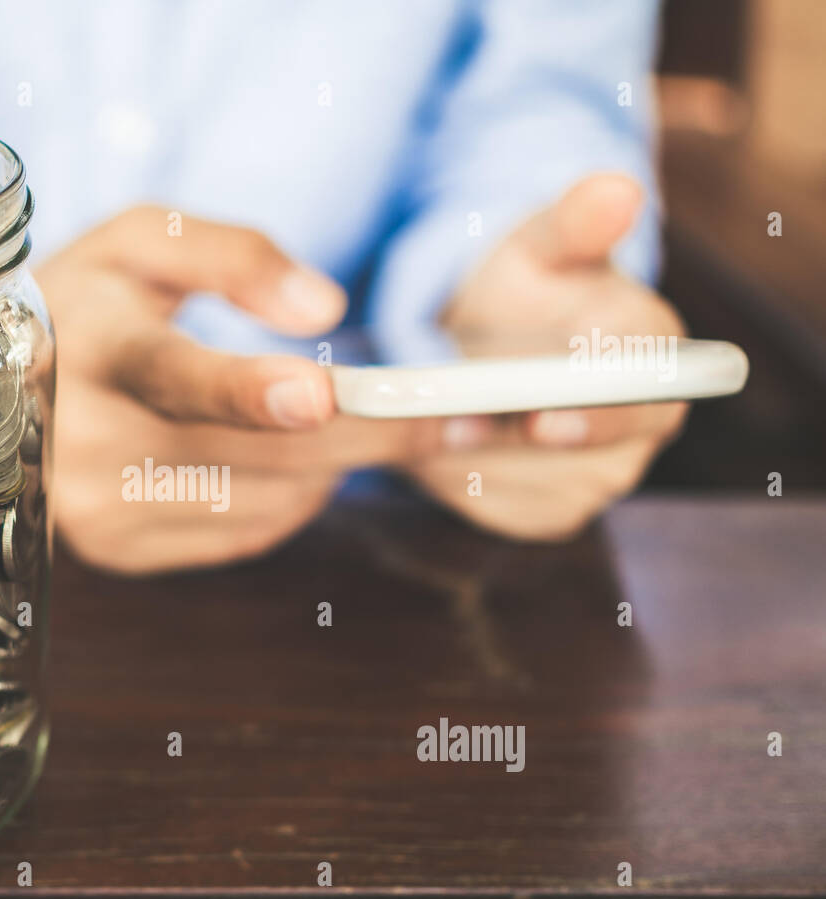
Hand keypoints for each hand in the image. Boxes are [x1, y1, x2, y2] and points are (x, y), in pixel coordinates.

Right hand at [36, 206, 450, 572]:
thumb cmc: (84, 299)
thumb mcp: (139, 240)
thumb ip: (232, 253)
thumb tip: (323, 305)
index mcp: (90, 349)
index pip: (172, 376)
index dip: (248, 388)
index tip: (321, 394)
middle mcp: (84, 443)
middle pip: (254, 453)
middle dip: (366, 435)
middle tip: (448, 418)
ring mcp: (97, 510)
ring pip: (264, 501)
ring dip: (336, 467)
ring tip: (356, 424)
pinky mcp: (119, 549)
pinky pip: (245, 534)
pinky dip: (294, 498)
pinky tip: (294, 461)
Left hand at [404, 174, 688, 539]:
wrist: (483, 335)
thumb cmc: (522, 283)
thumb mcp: (541, 245)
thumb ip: (575, 222)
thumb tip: (617, 191)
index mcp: (660, 358)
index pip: (644, 398)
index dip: (593, 416)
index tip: (538, 420)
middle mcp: (642, 427)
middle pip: (581, 460)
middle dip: (509, 445)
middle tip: (447, 423)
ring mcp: (599, 477)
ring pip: (532, 489)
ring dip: (474, 463)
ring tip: (432, 421)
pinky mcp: (549, 510)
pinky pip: (502, 511)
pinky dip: (461, 485)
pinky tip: (437, 447)